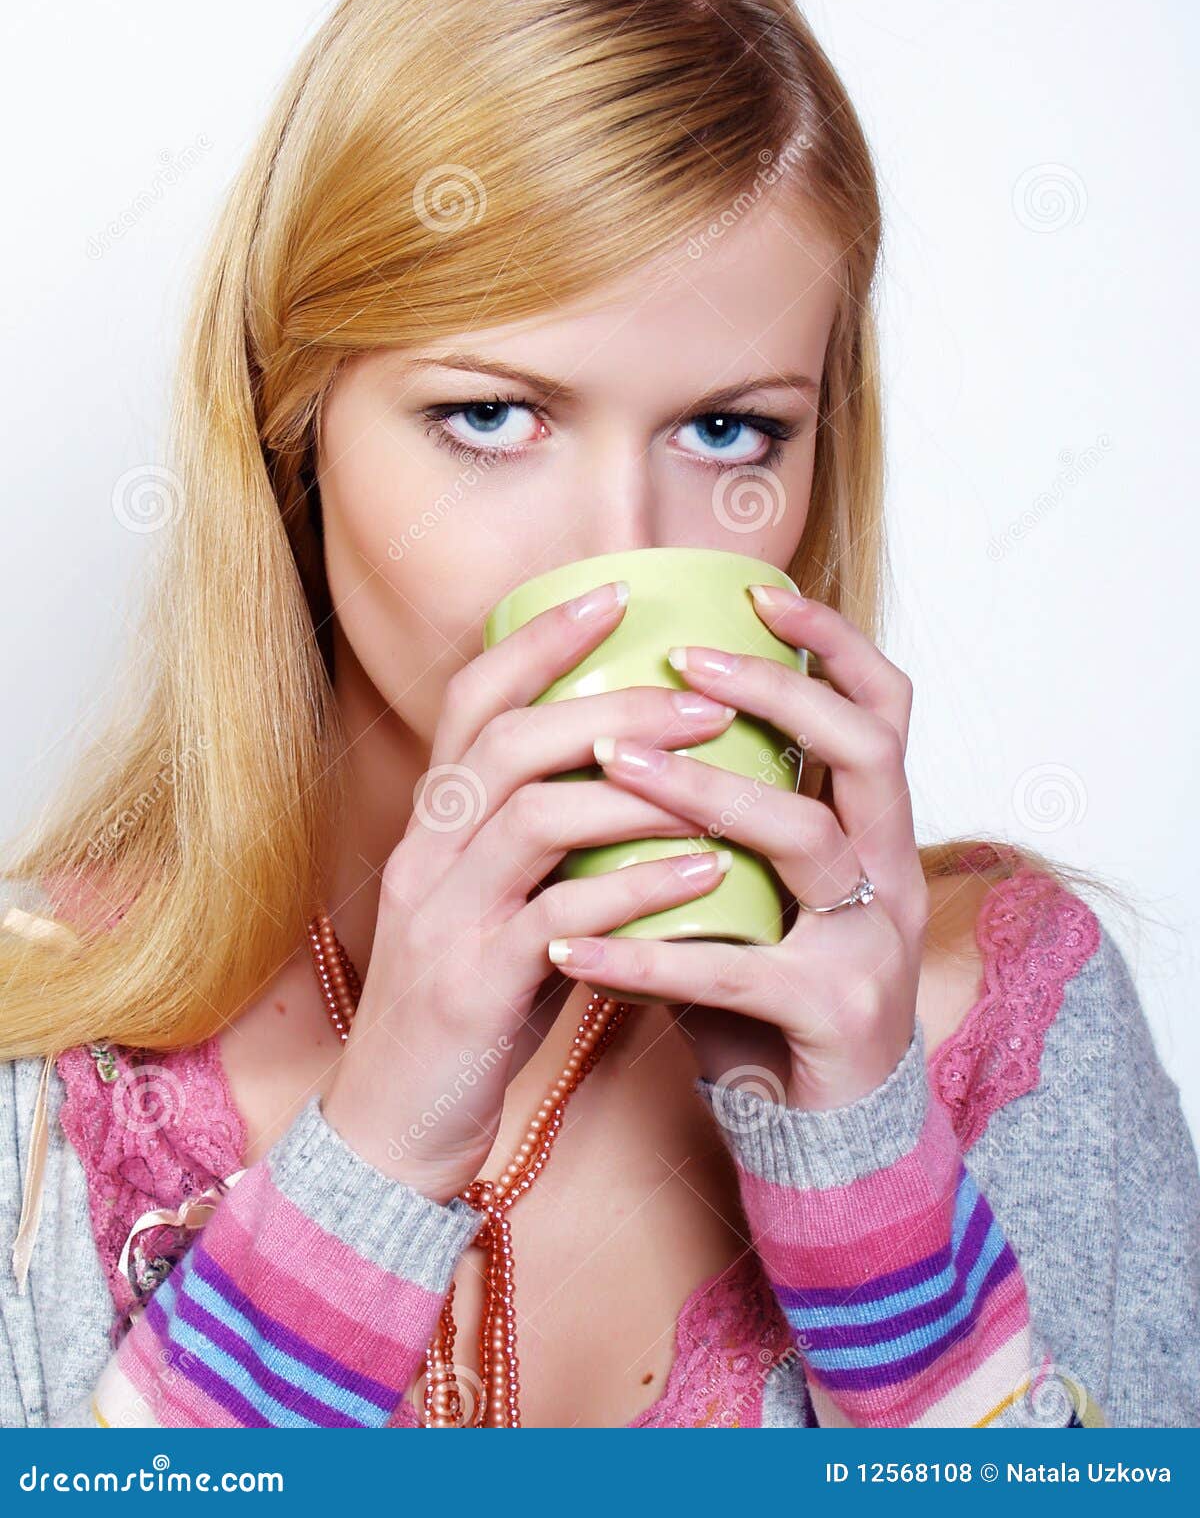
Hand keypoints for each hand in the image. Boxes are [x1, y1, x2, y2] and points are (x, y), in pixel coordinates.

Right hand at [322, 577, 742, 1202]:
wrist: (398, 1121)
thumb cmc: (469, 1000)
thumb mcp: (499, 900)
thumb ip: (551, 839)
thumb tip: (650, 776)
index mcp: (434, 820)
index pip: (476, 696)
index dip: (543, 637)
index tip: (621, 593)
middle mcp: (427, 851)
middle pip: (514, 739)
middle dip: (616, 706)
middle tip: (709, 699)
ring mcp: (443, 915)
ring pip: (535, 814)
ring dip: (640, 791)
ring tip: (725, 782)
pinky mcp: (473, 984)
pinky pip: (564, 917)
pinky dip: (640, 890)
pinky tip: (708, 878)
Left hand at [542, 585, 931, 1111]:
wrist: (825, 1134)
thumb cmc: (771, 995)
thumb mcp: (756, 895)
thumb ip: (718, 825)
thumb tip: (615, 734)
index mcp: (876, 833)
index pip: (885, 710)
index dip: (835, 644)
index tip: (758, 593)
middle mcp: (892, 873)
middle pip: (862, 749)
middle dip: (773, 695)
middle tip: (679, 666)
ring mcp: (872, 943)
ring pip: (802, 838)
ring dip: (702, 793)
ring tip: (609, 766)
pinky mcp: (835, 1014)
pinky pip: (735, 968)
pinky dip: (646, 953)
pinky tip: (571, 947)